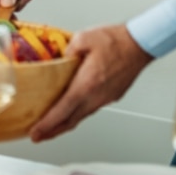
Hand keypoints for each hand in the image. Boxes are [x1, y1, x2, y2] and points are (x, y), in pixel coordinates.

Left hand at [29, 24, 153, 141]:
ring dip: (65, 123)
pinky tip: (71, 109)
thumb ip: (66, 50)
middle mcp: (96, 96)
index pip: (62, 111)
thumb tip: (58, 58)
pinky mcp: (112, 95)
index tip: (35, 132)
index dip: (47, 124)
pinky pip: (91, 108)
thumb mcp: (83, 38)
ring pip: (81, 116)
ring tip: (51, 126)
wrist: (140, 44)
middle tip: (37, 136)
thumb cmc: (116, 40)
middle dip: (52, 131)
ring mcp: (105, 98)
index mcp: (86, 84)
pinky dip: (77, 113)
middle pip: (70, 121)